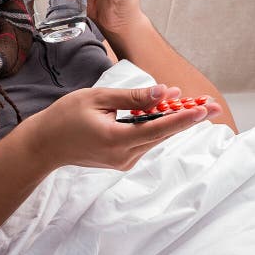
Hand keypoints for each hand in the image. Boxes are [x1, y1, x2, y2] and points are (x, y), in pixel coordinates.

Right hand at [28, 84, 221, 170]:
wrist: (43, 145)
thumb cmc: (64, 117)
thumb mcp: (96, 99)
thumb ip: (131, 97)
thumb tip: (162, 93)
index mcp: (117, 140)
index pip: (158, 128)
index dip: (183, 117)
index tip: (204, 109)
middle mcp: (124, 156)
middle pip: (162, 134)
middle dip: (185, 117)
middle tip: (211, 105)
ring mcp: (123, 161)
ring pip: (154, 138)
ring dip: (170, 121)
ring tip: (192, 104)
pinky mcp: (120, 160)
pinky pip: (143, 141)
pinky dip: (153, 126)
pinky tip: (160, 113)